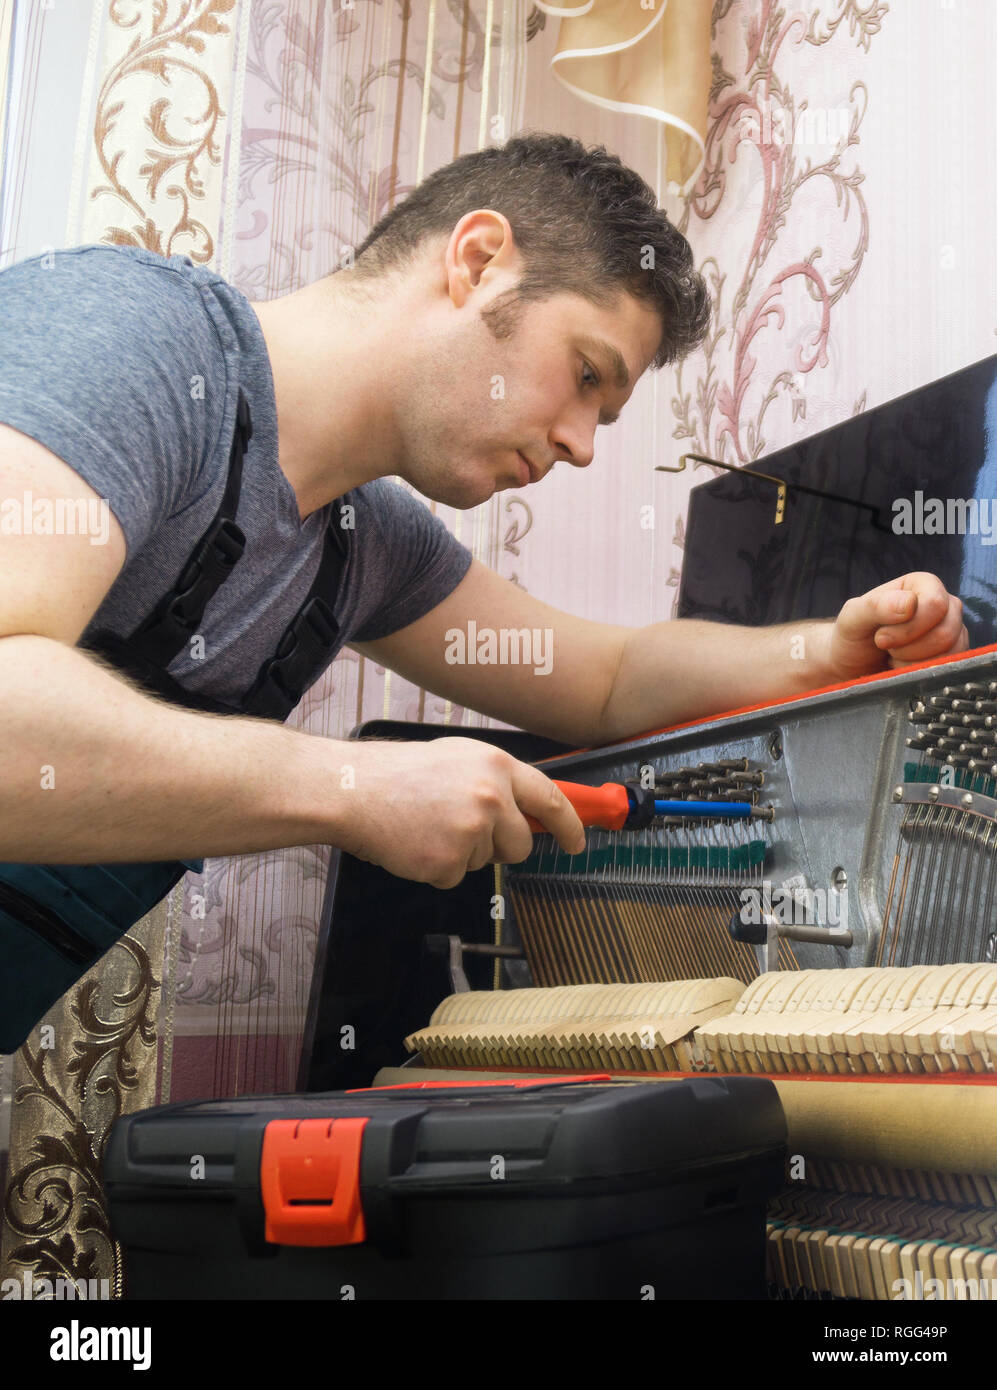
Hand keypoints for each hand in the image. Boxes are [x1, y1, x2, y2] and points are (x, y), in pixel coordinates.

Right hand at [336, 737, 585, 888]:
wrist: (355, 790)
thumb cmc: (400, 773)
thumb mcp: (459, 759)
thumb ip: (497, 781)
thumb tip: (528, 809)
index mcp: (497, 767)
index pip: (551, 800)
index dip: (570, 826)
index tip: (577, 843)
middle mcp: (491, 797)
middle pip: (521, 844)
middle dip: (499, 846)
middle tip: (463, 830)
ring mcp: (472, 831)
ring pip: (486, 862)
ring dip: (462, 854)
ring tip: (430, 826)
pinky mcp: (449, 861)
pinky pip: (456, 877)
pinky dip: (437, 868)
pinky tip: (417, 843)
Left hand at [827, 572, 967, 679]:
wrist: (854, 663)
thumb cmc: (854, 635)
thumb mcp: (854, 617)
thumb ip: (877, 606)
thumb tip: (910, 604)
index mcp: (923, 584)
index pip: (934, 605)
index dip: (906, 629)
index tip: (881, 636)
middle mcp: (944, 603)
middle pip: (945, 632)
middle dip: (908, 648)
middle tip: (886, 646)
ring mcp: (953, 628)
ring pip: (949, 652)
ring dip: (913, 662)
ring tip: (894, 654)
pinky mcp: (953, 653)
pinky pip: (949, 667)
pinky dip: (920, 672)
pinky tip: (903, 665)